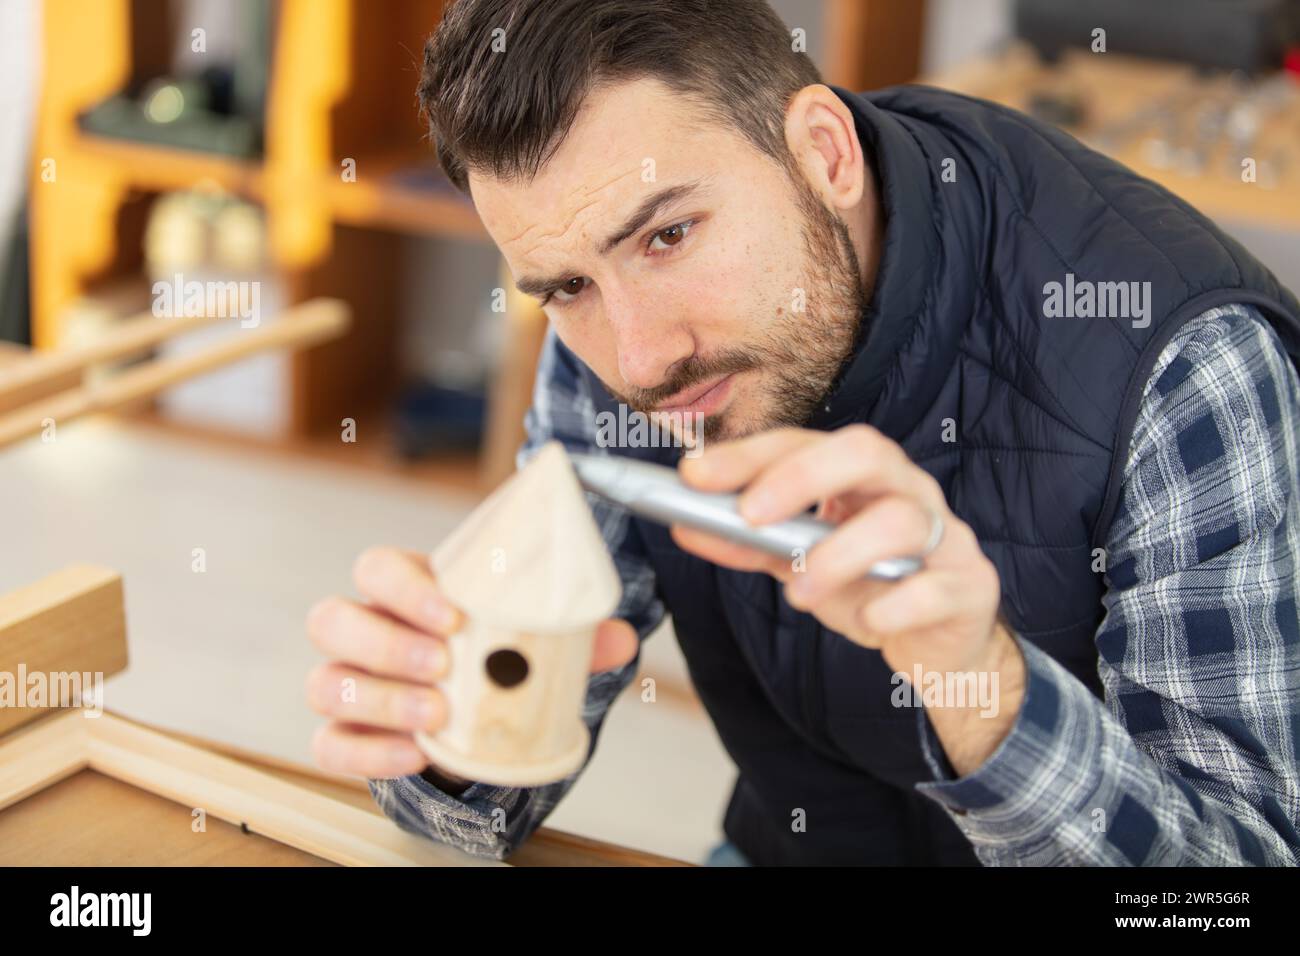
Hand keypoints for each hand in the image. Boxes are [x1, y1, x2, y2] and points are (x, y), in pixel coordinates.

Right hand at [305, 546, 637, 779]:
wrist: (473, 712)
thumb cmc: (491, 653)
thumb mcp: (528, 635)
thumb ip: (570, 631)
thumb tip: (618, 637)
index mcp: (404, 589)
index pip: (375, 567)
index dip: (404, 587)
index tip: (453, 613)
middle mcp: (363, 630)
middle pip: (331, 620)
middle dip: (385, 642)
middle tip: (442, 664)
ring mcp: (348, 683)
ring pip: (325, 683)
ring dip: (379, 698)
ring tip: (436, 714)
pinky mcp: (346, 735)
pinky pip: (329, 744)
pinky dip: (367, 753)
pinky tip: (413, 753)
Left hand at [672, 426, 1023, 773]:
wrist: (939, 641)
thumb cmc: (869, 585)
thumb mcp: (799, 562)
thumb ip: (747, 543)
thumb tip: (684, 524)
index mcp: (859, 475)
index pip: (803, 443)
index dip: (749, 456)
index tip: (694, 475)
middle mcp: (904, 490)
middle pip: (866, 451)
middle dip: (803, 476)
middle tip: (752, 515)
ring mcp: (944, 536)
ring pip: (901, 520)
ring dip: (839, 555)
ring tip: (800, 591)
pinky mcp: (968, 586)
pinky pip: (935, 587)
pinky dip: (894, 604)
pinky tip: (868, 619)